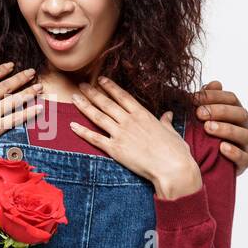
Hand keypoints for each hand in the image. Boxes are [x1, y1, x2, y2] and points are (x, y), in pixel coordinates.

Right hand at [0, 62, 44, 162]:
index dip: (1, 70)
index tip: (10, 65)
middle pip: (6, 85)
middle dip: (21, 78)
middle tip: (32, 72)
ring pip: (14, 99)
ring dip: (28, 92)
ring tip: (40, 87)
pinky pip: (16, 119)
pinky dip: (28, 113)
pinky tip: (39, 108)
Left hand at [69, 76, 202, 199]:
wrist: (172, 168)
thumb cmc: (176, 152)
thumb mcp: (172, 132)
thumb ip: (166, 121)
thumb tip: (168, 114)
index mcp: (143, 114)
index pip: (122, 96)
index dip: (110, 87)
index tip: (101, 79)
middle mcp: (129, 121)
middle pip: (106, 103)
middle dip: (92, 92)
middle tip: (81, 84)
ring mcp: (121, 134)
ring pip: (98, 116)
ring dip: (84, 106)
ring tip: (74, 97)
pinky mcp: (115, 149)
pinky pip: (94, 138)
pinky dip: (82, 132)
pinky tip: (72, 125)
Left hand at [191, 80, 247, 173]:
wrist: (204, 164)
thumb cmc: (203, 136)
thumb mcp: (202, 117)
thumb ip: (207, 100)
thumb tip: (214, 83)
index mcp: (235, 112)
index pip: (231, 99)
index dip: (214, 96)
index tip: (194, 98)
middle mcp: (243, 127)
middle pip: (240, 114)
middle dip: (220, 111)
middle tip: (199, 113)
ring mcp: (245, 145)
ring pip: (245, 135)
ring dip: (227, 129)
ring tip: (208, 128)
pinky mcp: (243, 164)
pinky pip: (245, 159)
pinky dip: (235, 153)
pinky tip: (222, 148)